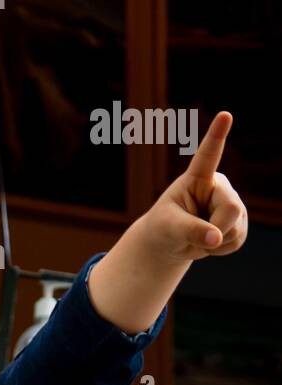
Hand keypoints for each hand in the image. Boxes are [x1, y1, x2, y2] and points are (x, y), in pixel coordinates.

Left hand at [142, 111, 247, 263]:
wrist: (171, 242)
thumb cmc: (164, 227)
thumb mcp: (169, 229)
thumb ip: (190, 231)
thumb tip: (216, 239)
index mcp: (198, 177)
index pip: (208, 155)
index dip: (217, 136)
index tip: (225, 115)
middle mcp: (220, 185)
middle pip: (232, 209)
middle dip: (214, 230)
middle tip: (194, 235)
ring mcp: (232, 202)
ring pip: (236, 228)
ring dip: (215, 243)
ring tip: (199, 235)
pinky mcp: (239, 221)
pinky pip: (237, 240)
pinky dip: (221, 249)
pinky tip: (210, 242)